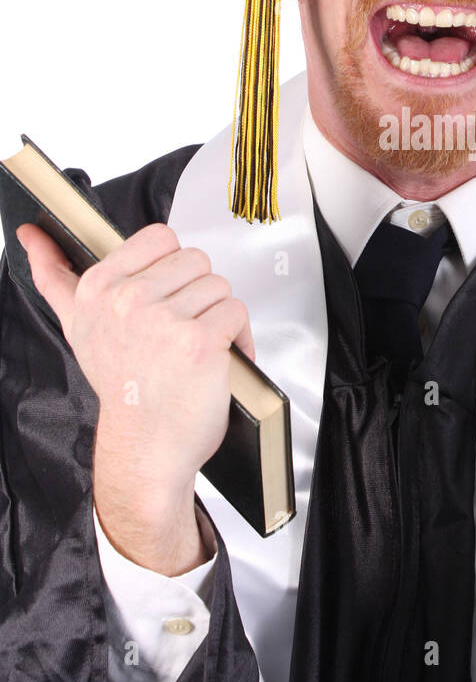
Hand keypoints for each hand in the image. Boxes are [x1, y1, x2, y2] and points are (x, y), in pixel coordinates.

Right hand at [17, 222, 254, 571]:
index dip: (171, 268)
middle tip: (180, 330)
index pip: (161, 237)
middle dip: (197, 294)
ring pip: (219, 286)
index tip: (164, 297)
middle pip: (196, 260)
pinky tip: (218, 358)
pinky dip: (237, 337)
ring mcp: (165, 321)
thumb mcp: (77, 325)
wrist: (145, 447)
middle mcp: (128, 301)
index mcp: (99, 287)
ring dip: (218, 316)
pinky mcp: (200, 342)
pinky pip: (236, 312)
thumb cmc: (121, 386)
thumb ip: (53, 274)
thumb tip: (31, 234)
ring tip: (196, 346)